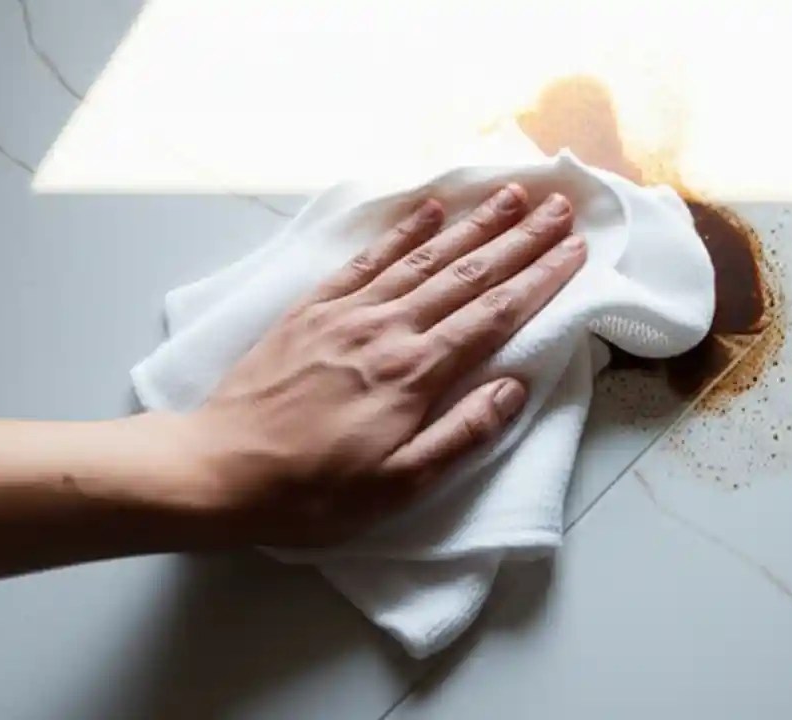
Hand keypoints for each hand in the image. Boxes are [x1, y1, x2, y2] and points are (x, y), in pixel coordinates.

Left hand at [164, 184, 584, 545]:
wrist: (216, 469)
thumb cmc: (311, 492)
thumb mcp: (397, 486)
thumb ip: (461, 433)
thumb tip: (513, 387)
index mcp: (414, 374)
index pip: (493, 315)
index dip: (540, 280)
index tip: (575, 250)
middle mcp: (387, 330)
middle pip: (467, 274)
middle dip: (519, 239)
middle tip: (559, 207)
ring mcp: (347, 313)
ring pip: (425, 257)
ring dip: (473, 224)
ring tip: (510, 195)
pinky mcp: (312, 308)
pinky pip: (368, 259)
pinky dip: (403, 231)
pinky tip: (429, 209)